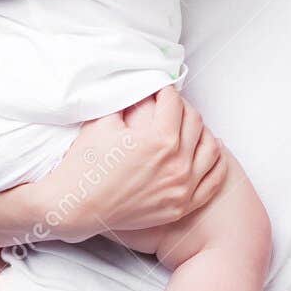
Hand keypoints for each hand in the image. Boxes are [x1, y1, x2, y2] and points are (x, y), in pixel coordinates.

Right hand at [44, 87, 226, 241]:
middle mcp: (177, 163)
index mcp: (159, 139)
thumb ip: (127, 98)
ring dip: (203, 132)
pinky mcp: (182, 206)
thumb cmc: (84, 163)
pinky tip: (211, 151)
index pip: (174, 102)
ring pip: (211, 149)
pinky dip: (216, 163)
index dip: (165, 91)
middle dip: (182, 108)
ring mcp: (183, 187)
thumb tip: (142, 83)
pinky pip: (213, 180)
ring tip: (192, 126)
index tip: (160, 90)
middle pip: (195, 122)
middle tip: (171, 106)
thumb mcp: (102, 121)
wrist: (74, 207)